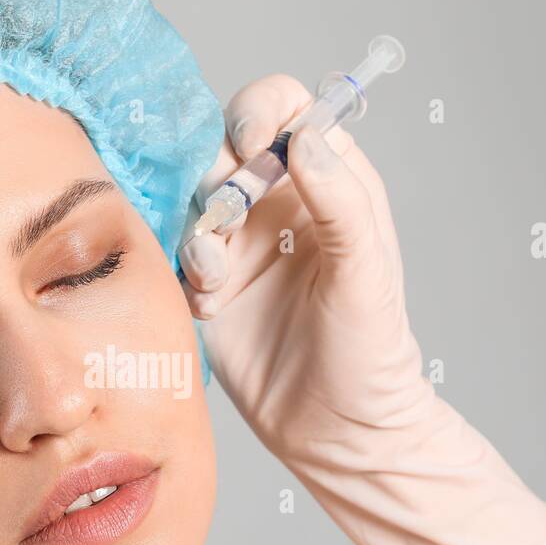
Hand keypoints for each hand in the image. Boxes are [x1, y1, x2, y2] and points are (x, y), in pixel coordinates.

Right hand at [179, 75, 545, 544]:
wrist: (337, 433)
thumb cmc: (369, 352)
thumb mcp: (366, 272)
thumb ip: (341, 200)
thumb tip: (303, 137)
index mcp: (328, 183)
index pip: (288, 111)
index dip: (261, 111)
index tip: (250, 144)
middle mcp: (279, 204)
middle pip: (226, 147)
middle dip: (217, 171)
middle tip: (227, 211)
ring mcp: (240, 245)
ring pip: (194, 198)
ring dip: (199, 223)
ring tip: (217, 269)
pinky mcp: (207, 286)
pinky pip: (176, 251)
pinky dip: (185, 265)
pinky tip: (208, 299)